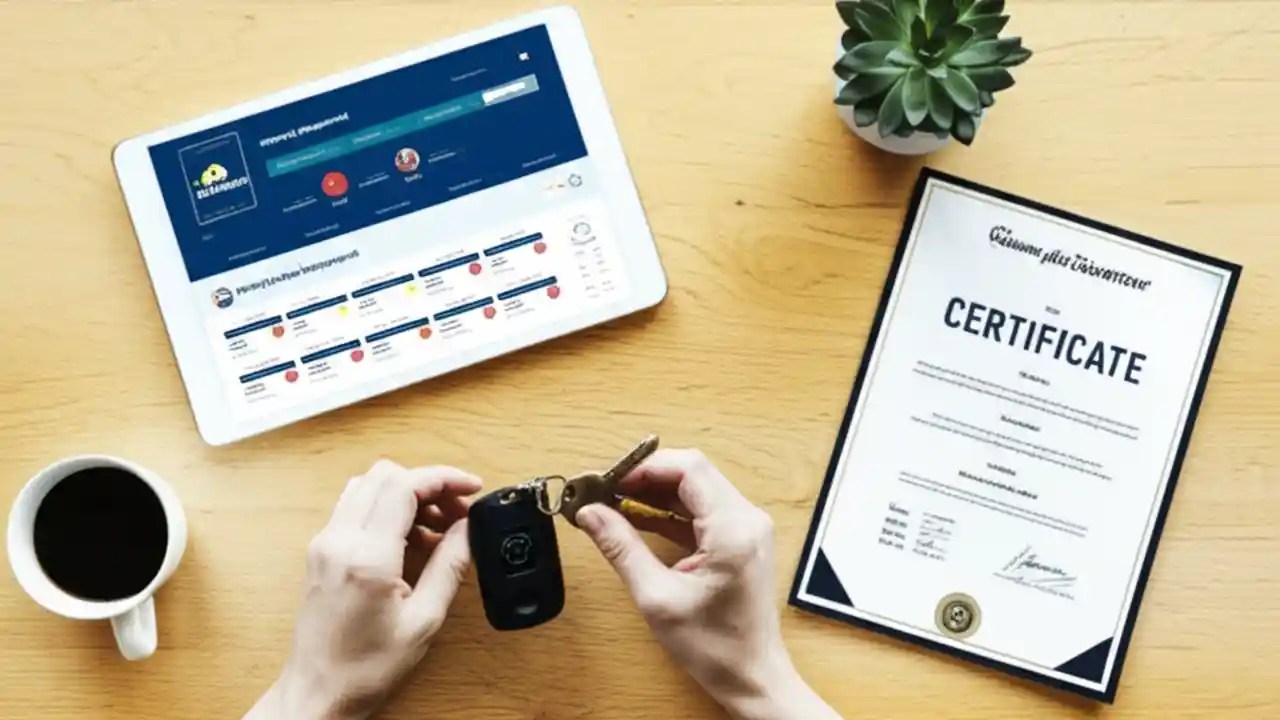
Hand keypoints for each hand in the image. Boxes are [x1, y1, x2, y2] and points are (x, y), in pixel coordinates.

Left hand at [245, 460, 482, 719]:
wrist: (318, 691)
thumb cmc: (366, 667)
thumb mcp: (423, 620)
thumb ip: (450, 566)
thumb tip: (469, 528)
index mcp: (367, 557)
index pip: (404, 485)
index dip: (443, 477)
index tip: (471, 487)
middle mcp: (339, 540)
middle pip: (385, 475)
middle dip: (428, 483)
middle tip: (458, 509)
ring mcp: (324, 542)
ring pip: (368, 484)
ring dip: (407, 492)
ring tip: (438, 524)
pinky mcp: (320, 549)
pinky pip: (355, 505)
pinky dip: (387, 507)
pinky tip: (410, 536)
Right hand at [576, 449, 839, 719]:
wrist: (753, 677)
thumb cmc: (715, 648)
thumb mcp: (657, 598)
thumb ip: (622, 548)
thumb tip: (590, 514)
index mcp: (733, 530)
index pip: (688, 469)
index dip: (643, 467)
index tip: (608, 480)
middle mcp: (748, 520)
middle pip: (692, 473)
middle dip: (645, 477)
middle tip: (605, 491)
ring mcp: (748, 528)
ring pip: (696, 488)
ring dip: (656, 493)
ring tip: (614, 503)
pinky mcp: (742, 538)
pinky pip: (703, 510)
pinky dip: (670, 511)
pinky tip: (638, 518)